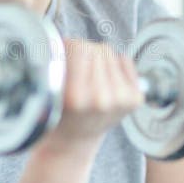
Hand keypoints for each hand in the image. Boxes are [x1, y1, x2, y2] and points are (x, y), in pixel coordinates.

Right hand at [39, 37, 143, 152]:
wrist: (75, 142)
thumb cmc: (58, 113)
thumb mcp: (49, 89)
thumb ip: (57, 64)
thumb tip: (69, 40)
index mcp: (75, 97)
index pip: (79, 47)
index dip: (68, 47)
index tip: (63, 56)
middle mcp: (100, 99)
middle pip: (96, 48)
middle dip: (84, 55)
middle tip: (77, 72)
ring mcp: (120, 100)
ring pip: (110, 52)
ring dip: (98, 60)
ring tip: (89, 79)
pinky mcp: (134, 99)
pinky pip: (125, 60)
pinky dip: (114, 64)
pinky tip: (104, 80)